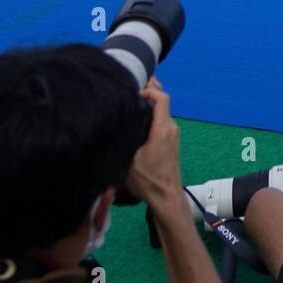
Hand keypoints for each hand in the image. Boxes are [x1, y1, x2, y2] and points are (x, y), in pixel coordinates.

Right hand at [125, 79, 182, 207]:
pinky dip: (153, 113)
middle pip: (163, 101)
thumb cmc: (148, 181)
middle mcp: (171, 128)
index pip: (162, 98)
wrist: (166, 197)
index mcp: (162, 130)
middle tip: (133, 85)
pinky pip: (162, 120)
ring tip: (133, 97)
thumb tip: (110, 128)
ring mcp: (172, 134)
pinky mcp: (170, 141)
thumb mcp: (129, 161)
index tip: (134, 91)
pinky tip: (139, 116)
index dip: (150, 89)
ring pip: (163, 111)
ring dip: (150, 102)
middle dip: (149, 91)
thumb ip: (124, 140)